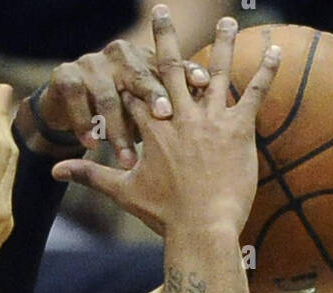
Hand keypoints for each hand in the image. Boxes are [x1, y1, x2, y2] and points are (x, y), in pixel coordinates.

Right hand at [53, 12, 279, 237]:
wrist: (200, 230)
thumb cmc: (163, 215)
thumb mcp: (124, 191)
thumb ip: (91, 176)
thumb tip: (56, 173)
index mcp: (152, 128)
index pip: (139, 91)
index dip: (135, 73)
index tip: (131, 54)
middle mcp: (180, 116)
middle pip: (170, 67)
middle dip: (165, 37)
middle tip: (162, 10)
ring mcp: (210, 120)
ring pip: (216, 72)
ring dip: (223, 44)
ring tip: (228, 20)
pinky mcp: (238, 129)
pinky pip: (254, 92)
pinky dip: (266, 71)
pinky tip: (276, 49)